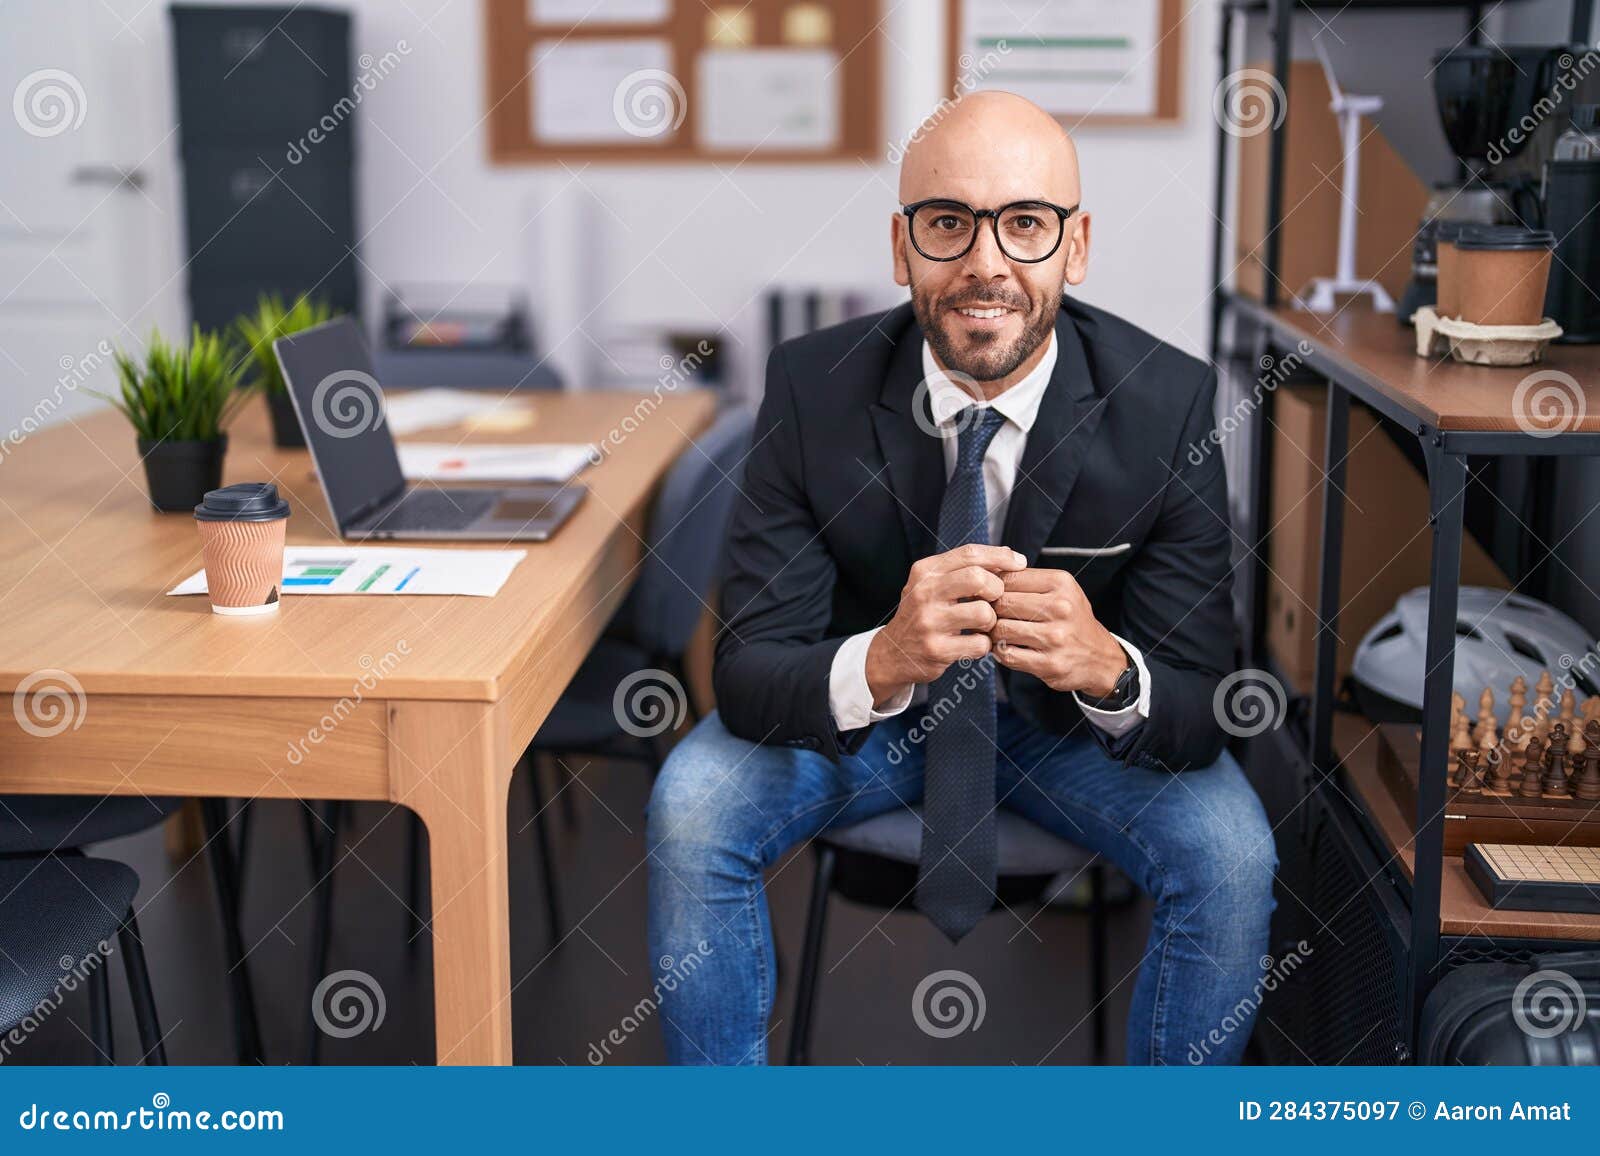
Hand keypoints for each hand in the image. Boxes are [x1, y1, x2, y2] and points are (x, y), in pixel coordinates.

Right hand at [865, 543, 1025, 707]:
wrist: (894, 652)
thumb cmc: (924, 613)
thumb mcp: (932, 583)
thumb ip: (963, 568)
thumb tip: (1010, 557)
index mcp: (925, 572)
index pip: (970, 554)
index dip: (1000, 556)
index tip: (1019, 562)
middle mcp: (924, 593)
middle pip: (978, 578)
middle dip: (996, 589)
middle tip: (993, 599)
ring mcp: (929, 622)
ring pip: (984, 613)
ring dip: (991, 621)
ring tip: (980, 625)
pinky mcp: (937, 650)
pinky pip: (980, 643)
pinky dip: (983, 645)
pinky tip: (972, 643)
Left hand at [990, 567, 1127, 696]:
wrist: (1102, 659)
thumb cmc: (1072, 620)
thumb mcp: (1060, 590)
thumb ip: (1027, 579)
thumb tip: (987, 570)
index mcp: (1060, 583)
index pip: (1008, 578)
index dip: (992, 588)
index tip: (991, 597)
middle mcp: (1060, 607)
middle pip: (1002, 603)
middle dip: (990, 611)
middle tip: (990, 617)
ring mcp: (1056, 637)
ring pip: (1001, 629)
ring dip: (994, 634)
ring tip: (999, 634)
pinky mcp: (1050, 663)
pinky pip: (1007, 654)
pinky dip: (1000, 652)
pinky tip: (1007, 649)